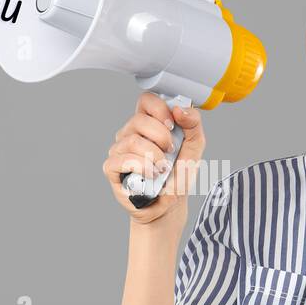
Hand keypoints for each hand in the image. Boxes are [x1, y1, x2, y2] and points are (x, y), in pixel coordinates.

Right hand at [101, 92, 206, 225]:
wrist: (170, 204)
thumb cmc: (178, 175)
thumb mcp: (194, 147)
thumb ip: (193, 124)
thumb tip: (179, 108)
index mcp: (148, 124)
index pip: (146, 100)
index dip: (160, 108)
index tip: (172, 124)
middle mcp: (129, 133)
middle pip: (139, 119)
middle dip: (162, 137)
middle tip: (170, 152)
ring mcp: (118, 150)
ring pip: (133, 140)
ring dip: (155, 156)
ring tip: (162, 169)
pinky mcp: (111, 167)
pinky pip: (124, 159)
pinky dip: (142, 168)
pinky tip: (150, 176)